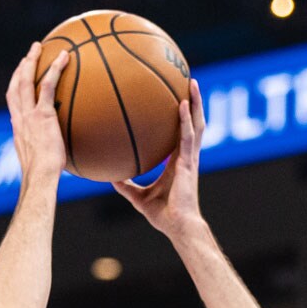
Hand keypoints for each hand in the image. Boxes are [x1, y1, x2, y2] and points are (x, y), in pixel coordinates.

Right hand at [6, 42, 69, 190]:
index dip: (15, 87)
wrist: (40, 177)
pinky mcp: (42, 114)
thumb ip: (48, 152)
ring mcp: (29, 115)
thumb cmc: (44, 177)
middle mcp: (20, 118)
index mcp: (18, 128)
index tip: (20, 77)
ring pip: (25, 80)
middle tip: (29, 54)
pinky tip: (65, 56)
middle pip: (15, 86)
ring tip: (40, 46)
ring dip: (32, 60)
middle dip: (21, 68)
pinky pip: (47, 85)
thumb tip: (64, 156)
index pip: (13, 103)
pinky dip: (55, 68)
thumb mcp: (43, 163)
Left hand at [115, 79, 205, 235]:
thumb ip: (126, 186)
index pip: (182, 133)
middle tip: (189, 81)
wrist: (178, 226)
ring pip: (197, 124)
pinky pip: (187, 137)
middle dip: (194, 102)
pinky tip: (181, 104)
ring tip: (192, 82)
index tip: (178, 98)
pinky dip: (186, 119)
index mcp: (178, 161)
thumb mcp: (138, 197)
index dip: (183, 116)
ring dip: (196, 102)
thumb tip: (109, 177)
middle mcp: (187, 156)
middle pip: (194, 122)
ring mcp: (190, 158)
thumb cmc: (163, 215)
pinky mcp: (188, 163)